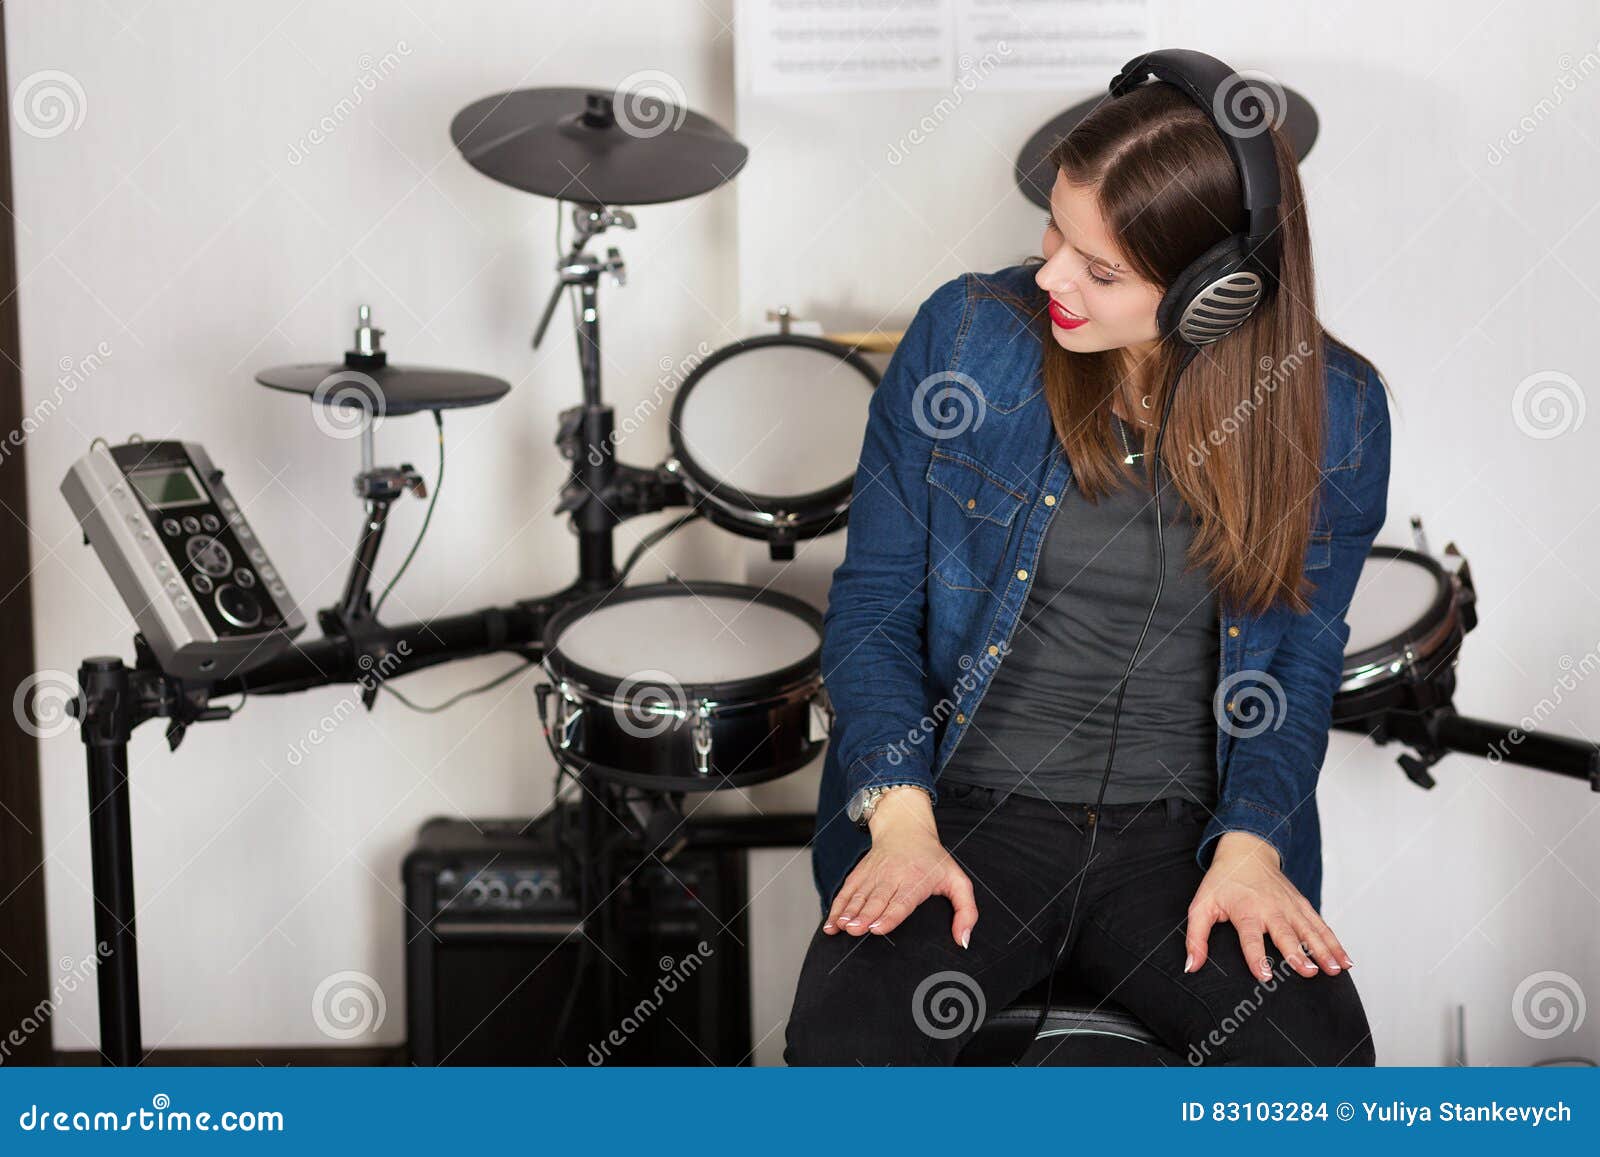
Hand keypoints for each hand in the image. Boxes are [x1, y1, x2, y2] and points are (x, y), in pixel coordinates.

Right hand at [823, 786, 977, 947]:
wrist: (906, 829)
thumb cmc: (933, 861)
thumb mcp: (958, 881)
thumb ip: (966, 912)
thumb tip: (963, 941)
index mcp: (917, 880)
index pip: (902, 901)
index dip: (889, 916)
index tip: (877, 928)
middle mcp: (893, 876)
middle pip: (877, 899)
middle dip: (864, 915)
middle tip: (855, 930)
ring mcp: (874, 874)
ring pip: (859, 895)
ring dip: (848, 912)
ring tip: (840, 927)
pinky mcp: (860, 874)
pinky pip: (847, 891)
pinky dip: (837, 907)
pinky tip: (831, 924)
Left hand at [1185, 832, 1354, 980]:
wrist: (1245, 851)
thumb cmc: (1222, 882)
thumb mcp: (1201, 906)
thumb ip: (1196, 938)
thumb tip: (1191, 967)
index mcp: (1245, 910)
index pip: (1250, 937)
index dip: (1256, 956)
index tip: (1264, 975)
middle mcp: (1271, 908)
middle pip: (1285, 933)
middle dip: (1298, 953)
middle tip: (1310, 973)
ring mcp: (1290, 906)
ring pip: (1309, 930)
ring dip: (1324, 950)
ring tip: (1335, 969)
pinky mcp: (1302, 905)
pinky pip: (1320, 925)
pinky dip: (1334, 941)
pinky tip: (1345, 960)